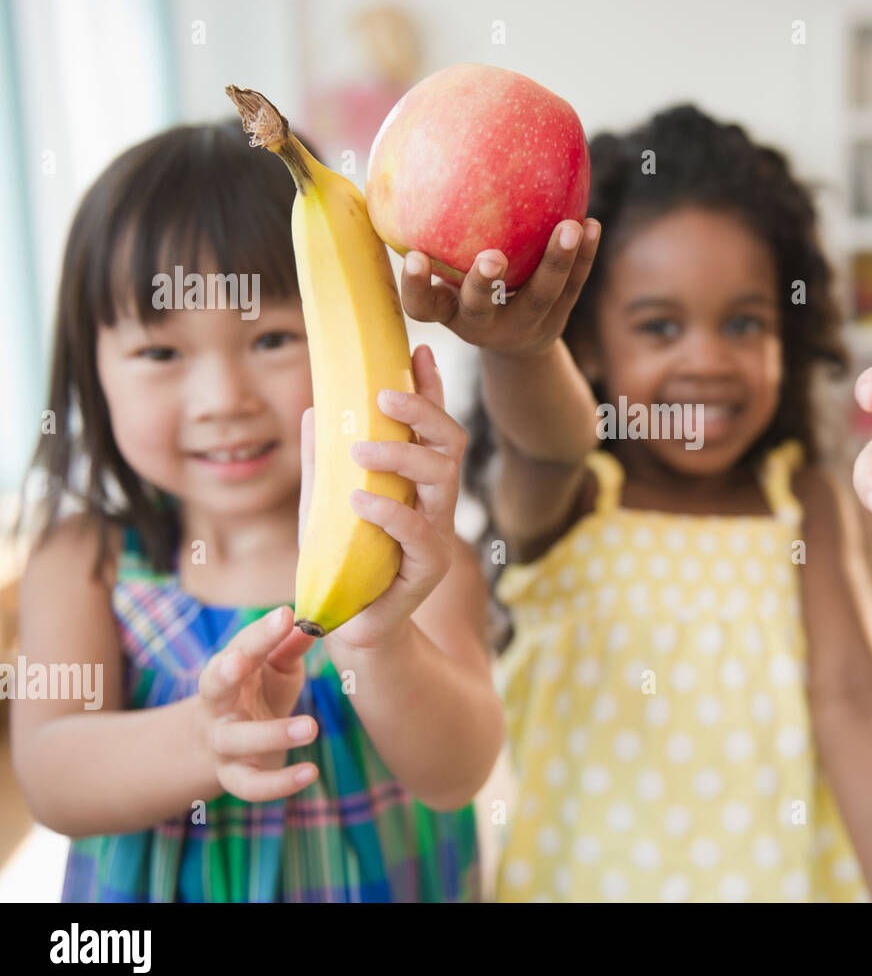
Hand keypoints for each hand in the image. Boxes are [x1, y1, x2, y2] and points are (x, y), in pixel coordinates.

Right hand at [197, 605, 319, 800]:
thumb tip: (312, 624)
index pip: (240, 646)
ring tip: (311, 728)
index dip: (259, 634)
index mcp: (227, 668)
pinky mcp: (235, 776)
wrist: (228, 742)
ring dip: (272, 734)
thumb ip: (290, 648)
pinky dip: (279, 783)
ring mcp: (222, 742)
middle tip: (244, 659)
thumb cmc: (258, 690)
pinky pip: (251, 785)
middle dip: (226, 671)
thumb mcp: (275, 667)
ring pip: (237, 740)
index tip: (285, 616)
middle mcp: (217, 704)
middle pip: (214, 686)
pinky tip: (310, 773)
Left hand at [300, 343, 466, 650]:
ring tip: (360, 449)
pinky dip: (390, 511)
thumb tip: (316, 408)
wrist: (348, 625)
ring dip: (403, 456)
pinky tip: (359, 499)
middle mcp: (435, 502)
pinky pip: (419, 532)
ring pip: (443, 479)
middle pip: (450, 443)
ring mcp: (437, 534)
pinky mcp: (427, 569)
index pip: (432, 426)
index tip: (418, 349)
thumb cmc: (340, 561)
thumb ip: (321, 461)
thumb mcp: (322, 503)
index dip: (430, 387)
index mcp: (417, 481)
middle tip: (383, 395)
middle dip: (424, 411)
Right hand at [398, 218, 600, 356]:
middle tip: (493, 258)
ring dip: (555, 262)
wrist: (517, 344)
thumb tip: (407, 164)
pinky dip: (584, 257)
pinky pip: (573, 286)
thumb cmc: (469, 290)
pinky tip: (591, 225)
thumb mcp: (447, 277)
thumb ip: (434, 236)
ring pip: (540, 296)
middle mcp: (484, 323)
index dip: (417, 286)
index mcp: (450, 311)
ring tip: (570, 227)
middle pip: (481, 307)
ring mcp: (524, 323)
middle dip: (484, 284)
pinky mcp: (557, 316)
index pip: (423, 305)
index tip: (415, 258)